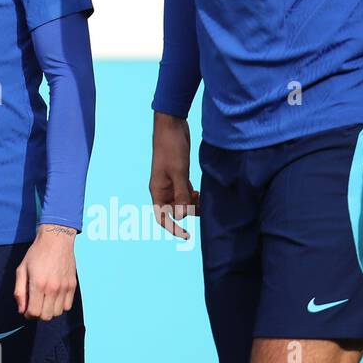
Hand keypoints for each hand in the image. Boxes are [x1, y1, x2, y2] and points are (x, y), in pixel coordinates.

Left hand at [15, 224, 77, 320]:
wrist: (56, 240)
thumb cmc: (36, 254)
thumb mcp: (21, 269)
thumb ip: (19, 291)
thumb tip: (21, 310)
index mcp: (38, 284)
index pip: (34, 312)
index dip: (28, 315)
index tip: (26, 310)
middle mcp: (53, 288)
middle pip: (46, 316)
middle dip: (38, 314)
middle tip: (35, 305)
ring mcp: (64, 287)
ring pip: (57, 313)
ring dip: (49, 311)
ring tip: (44, 300)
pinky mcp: (72, 285)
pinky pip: (67, 306)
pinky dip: (60, 306)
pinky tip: (54, 297)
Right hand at [150, 111, 197, 238]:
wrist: (172, 126)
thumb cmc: (171, 148)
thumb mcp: (179, 172)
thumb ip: (181, 194)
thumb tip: (182, 216)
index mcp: (157, 190)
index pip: (162, 217)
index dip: (173, 228)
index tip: (187, 236)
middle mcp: (162, 189)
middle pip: (173, 211)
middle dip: (187, 213)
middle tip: (203, 209)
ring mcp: (170, 182)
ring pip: (181, 202)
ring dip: (192, 204)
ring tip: (204, 200)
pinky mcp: (178, 175)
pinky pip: (185, 192)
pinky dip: (193, 196)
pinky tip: (201, 193)